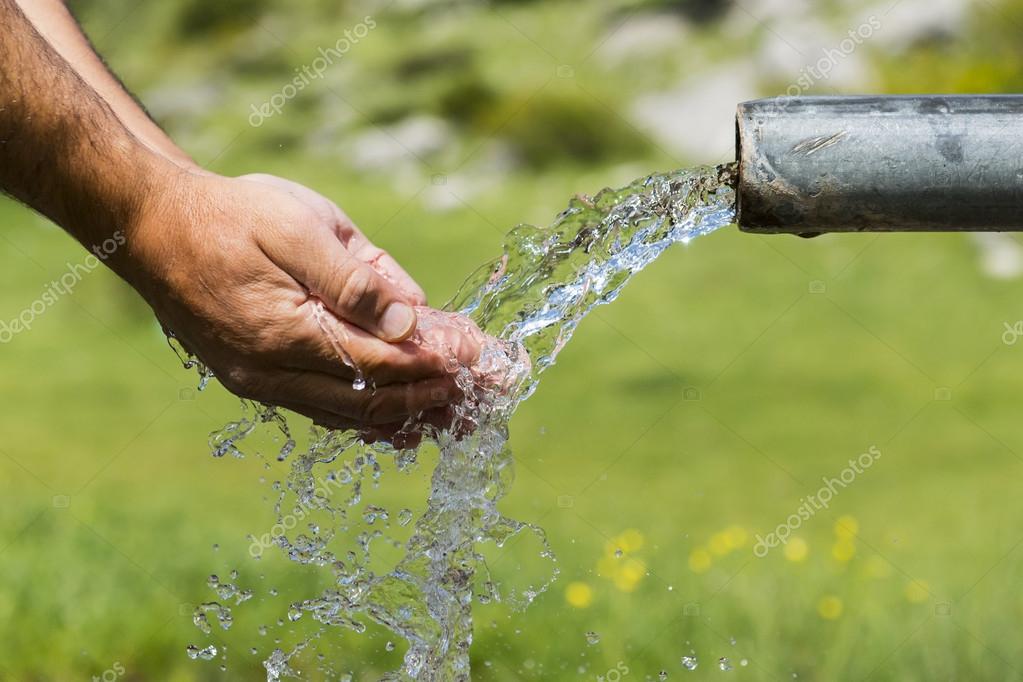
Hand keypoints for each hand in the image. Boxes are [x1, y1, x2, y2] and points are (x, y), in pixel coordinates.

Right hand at [120, 169, 481, 433]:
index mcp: (286, 334)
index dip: (436, 363)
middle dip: (433, 395)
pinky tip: (403, 420)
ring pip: (350, 416)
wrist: (153, 227)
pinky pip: (324, 411)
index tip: (480, 357)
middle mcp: (273, 374)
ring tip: (457, 412)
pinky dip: (370, 416)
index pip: (382, 364)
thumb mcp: (299, 227)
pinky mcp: (257, 381)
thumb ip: (356, 278)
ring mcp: (262, 383)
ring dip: (407, 413)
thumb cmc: (231, 215)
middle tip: (484, 391)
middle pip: (372, 401)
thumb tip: (412, 320)